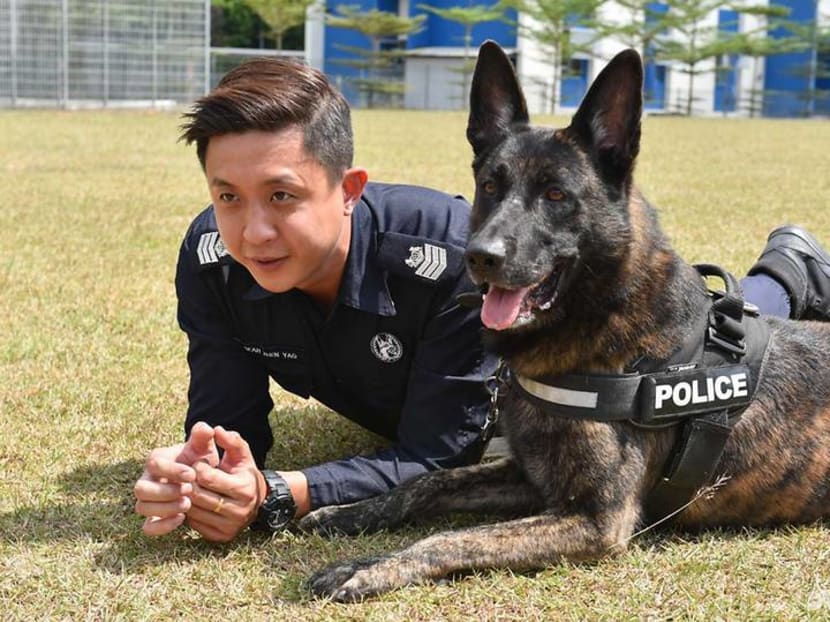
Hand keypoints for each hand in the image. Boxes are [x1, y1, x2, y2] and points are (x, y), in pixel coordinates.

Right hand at [133, 422, 218, 536]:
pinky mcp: (154, 517)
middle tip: (188, 490)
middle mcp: (147, 480)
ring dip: (164, 508)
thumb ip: (203, 436)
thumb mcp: (203, 447)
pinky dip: (162, 526)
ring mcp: (148, 500)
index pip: (153, 464)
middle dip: (165, 491)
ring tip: (187, 504)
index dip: (172, 470)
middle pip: (140, 489)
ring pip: (141, 508)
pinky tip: (182, 519)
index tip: (192, 474)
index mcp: (157, 460)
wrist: (201, 478)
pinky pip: (148, 527)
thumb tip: (206, 428)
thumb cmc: (199, 460)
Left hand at [184, 426, 265, 542]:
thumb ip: (231, 440)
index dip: (197, 468)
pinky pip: (195, 524)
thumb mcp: (242, 454)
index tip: (196, 463)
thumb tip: (216, 430)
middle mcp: (238, 511)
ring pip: (194, 511)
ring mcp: (229, 527)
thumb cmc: (245, 473)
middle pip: (198, 496)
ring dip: (185, 498)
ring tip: (186, 487)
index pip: (207, 477)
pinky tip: (191, 501)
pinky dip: (189, 512)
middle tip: (185, 476)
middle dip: (188, 483)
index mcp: (244, 489)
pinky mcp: (220, 537)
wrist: (259, 501)